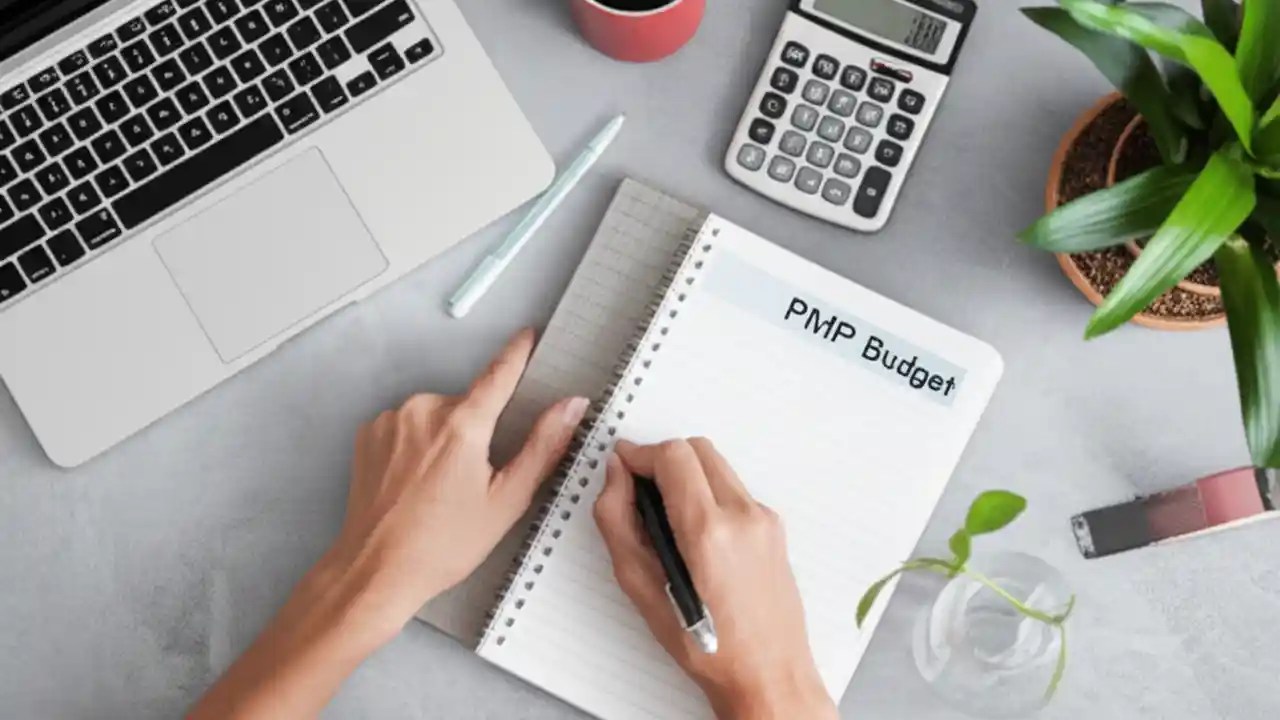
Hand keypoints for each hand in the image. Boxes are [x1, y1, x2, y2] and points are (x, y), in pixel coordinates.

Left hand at [327, 328, 588, 634]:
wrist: (375, 570)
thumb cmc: (439, 545)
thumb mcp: (506, 500)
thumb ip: (543, 446)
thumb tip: (570, 407)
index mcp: (462, 425)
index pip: (499, 373)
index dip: (517, 352)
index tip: (529, 335)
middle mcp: (423, 411)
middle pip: (467, 403)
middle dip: (476, 431)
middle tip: (472, 479)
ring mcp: (391, 420)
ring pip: (435, 415)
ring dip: (444, 438)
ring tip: (437, 488)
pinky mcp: (369, 433)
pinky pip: (406, 425)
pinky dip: (415, 445)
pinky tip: (415, 482)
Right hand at [594, 439, 837, 719]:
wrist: (767, 673)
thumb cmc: (707, 645)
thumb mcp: (641, 588)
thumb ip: (618, 522)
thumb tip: (615, 476)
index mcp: (709, 531)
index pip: (672, 455)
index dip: (640, 453)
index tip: (622, 463)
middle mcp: (744, 516)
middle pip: (697, 449)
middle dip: (663, 459)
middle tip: (640, 489)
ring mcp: (765, 519)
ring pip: (717, 466)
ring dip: (687, 475)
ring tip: (667, 517)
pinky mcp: (775, 527)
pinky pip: (734, 490)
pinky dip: (709, 495)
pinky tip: (695, 534)